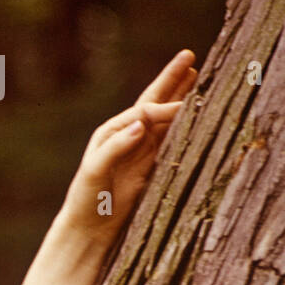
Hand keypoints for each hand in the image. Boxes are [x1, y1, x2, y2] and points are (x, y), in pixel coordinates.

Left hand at [59, 48, 198, 249]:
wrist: (89, 229)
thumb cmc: (86, 199)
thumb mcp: (95, 170)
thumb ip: (116, 146)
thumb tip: (141, 123)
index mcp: (112, 131)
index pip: (145, 111)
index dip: (166, 108)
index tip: (187, 107)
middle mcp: (127, 136)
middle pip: (154, 102)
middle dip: (172, 80)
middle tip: (190, 56)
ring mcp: (141, 150)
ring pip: (166, 118)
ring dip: (182, 98)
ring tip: (198, 77)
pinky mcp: (151, 166)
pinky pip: (172, 140)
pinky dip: (186, 125)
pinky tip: (198, 113)